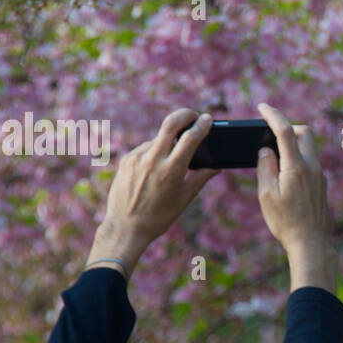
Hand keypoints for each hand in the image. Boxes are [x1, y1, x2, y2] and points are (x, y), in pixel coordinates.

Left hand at [88, 108, 217, 277]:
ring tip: (172, 160)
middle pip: (170, 123)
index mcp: (172, 170)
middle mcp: (153, 159)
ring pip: (158, 139)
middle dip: (184, 115)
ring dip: (168, 142)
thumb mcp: (185, 198)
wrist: (125, 227)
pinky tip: (155, 169)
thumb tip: (217, 165)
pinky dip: (155, 152)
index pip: (190, 138)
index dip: (202, 125)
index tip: (208, 119)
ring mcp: (137, 157)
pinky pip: (145, 149)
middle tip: (193, 115)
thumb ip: (202, 177)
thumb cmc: (159, 216)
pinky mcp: (127, 159)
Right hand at [255, 102, 337, 293]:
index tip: (263, 107)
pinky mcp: (322, 185)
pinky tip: (285, 173)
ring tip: (275, 155)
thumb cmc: (286, 222)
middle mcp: (313, 167)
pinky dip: (298, 158)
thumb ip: (265, 168)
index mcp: (297, 167)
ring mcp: (320, 176)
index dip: (273, 115)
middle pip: (305, 133)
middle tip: (271, 133)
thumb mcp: (267, 195)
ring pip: (310, 148)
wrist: (312, 244)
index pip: (285, 131)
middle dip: (288, 127)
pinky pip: (311, 162)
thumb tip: (266, 150)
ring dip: (293, 144)